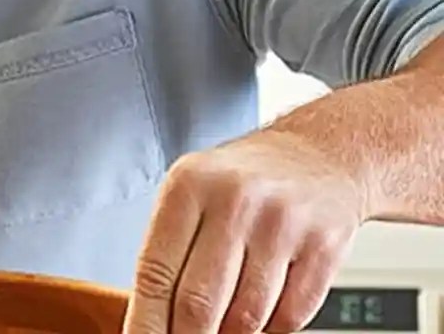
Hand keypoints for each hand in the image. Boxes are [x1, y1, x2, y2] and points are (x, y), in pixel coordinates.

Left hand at [122, 129, 367, 333]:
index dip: (146, 322)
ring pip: (245, 316)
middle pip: (198, 302)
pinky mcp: (323, 247)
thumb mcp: (193, 191)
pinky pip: (290, 316)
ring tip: (223, 327)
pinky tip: (263, 316)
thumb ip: (171, 249)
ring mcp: (281, 224)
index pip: (156, 272)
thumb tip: (153, 318)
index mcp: (188, 185)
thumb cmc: (245, 180)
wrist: (322, 154)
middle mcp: (234, 201)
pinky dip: (271, 328)